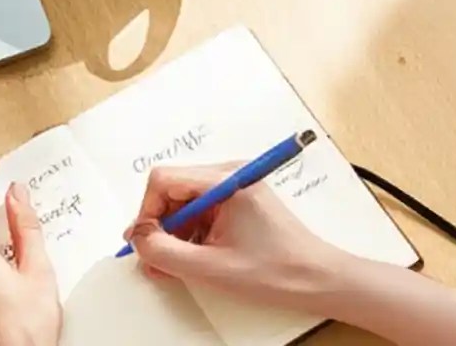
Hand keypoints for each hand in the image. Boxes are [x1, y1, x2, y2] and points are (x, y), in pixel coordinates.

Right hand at [125, 164, 351, 310]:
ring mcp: (235, 187)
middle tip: (155, 260)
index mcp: (225, 180)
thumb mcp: (210, 267)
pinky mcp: (240, 202)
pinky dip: (191, 235)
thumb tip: (137, 238)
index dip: (147, 212)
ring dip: (174, 234)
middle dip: (160, 226)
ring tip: (174, 266)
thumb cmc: (276, 272)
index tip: (144, 243)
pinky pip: (201, 212)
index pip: (164, 180)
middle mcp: (229, 175)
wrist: (319, 281)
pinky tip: (193, 260)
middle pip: (172, 189)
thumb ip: (165, 251)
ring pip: (185, 203)